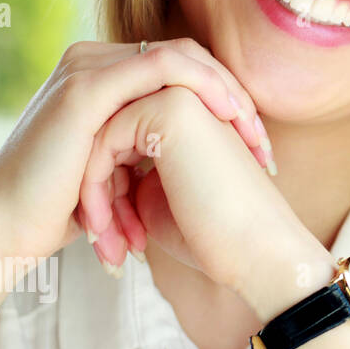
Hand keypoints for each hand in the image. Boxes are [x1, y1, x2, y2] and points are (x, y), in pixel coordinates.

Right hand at [0, 38, 272, 265]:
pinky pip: (161, 68)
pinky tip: (228, 117)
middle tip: (264, 143)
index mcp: (105, 77)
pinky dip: (203, 87)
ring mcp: (87, 69)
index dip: (228, 99)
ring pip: (182, 58)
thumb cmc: (67, 211)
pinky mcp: (86, 88)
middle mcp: (94, 62)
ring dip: (227, 95)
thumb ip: (153, 144)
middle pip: (190, 58)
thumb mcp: (121, 168)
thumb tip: (215, 148)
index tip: (260, 145)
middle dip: (236, 97)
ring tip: (254, 137)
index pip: (185, 69)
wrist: (9, 233)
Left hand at [78, 84, 330, 309]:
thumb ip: (129, 173)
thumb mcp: (158, 198)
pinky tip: (102, 232)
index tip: (111, 240)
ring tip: (104, 245)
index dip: (110, 191)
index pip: (124, 142)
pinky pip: (103, 141)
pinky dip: (94, 191)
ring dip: (95, 196)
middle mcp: (190, 98)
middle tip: (104, 244)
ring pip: (100, 138)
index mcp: (194, 119)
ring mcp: (182, 96)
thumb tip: (93, 169)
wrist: (256, 252)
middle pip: (109, 137)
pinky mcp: (170, 107)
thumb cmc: (213, 236)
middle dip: (99, 194)